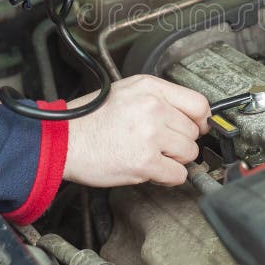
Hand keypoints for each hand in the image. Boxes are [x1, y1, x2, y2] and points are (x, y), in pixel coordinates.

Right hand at [63, 74, 209, 186]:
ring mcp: (150, 135)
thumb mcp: (126, 91)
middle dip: (180, 141)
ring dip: (175, 159)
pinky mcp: (145, 162)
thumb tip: (191, 114)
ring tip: (153, 155)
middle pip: (194, 131)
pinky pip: (178, 174)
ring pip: (189, 152)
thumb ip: (158, 98)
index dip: (202, 119)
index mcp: (150, 88)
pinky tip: (152, 170)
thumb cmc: (90, 118)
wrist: (63, 140)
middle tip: (160, 144)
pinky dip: (168, 177)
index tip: (198, 127)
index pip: (198, 103)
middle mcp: (153, 108)